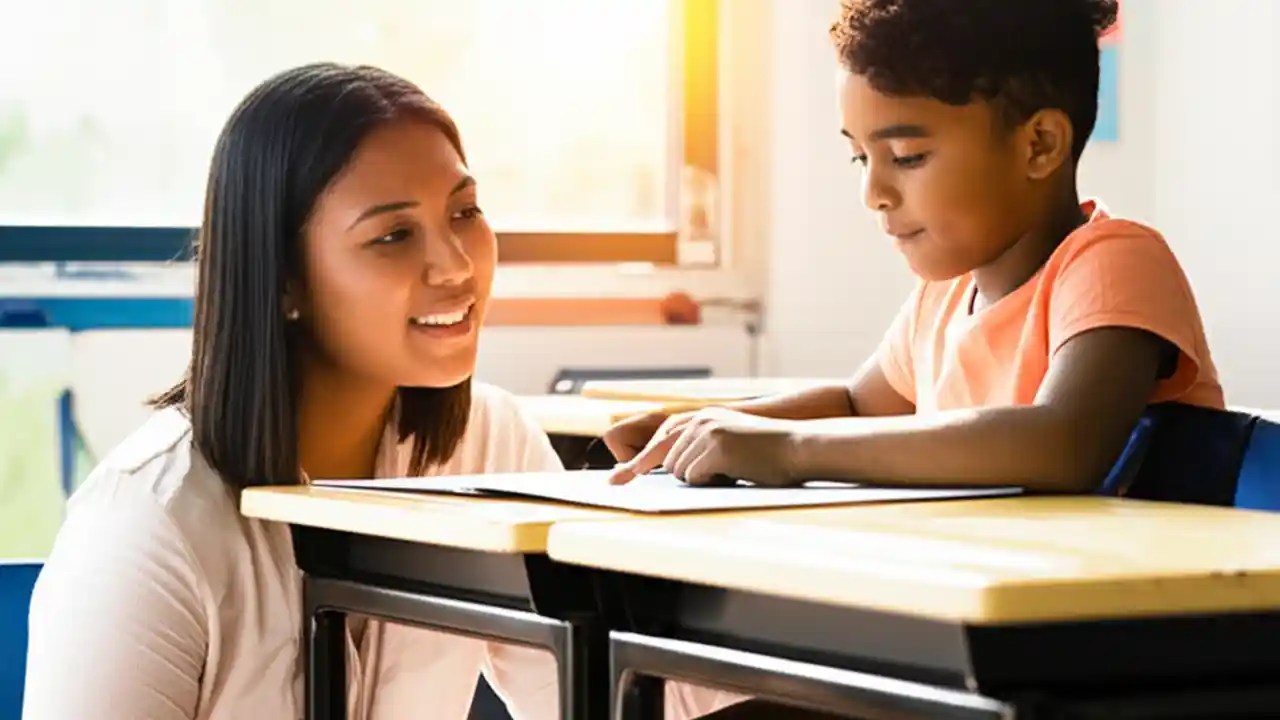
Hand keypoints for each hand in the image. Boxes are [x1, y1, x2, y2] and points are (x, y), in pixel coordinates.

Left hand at [608, 407, 802, 486]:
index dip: (637, 461)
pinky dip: (709, 482)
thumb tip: (672, 469)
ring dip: (698, 480)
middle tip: (619, 484)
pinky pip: (694, 477)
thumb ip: (700, 449)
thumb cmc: (767, 454)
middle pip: (663, 458)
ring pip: (678, 471)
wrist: (797, 448)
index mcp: (700, 417)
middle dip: (653, 474)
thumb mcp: (728, 442)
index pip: (661, 440)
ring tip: (727, 472)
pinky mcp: (715, 447)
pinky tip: (732, 472)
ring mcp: (706, 431)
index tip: (616, 478)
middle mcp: (698, 420)